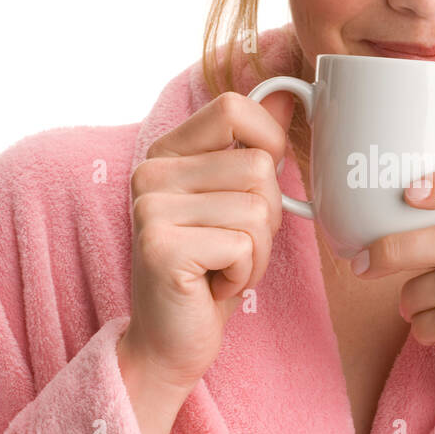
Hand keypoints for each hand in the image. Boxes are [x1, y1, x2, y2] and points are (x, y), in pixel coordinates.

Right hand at [121, 89, 293, 392]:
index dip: (268, 142)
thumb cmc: (210, 272)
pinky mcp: (161, 246)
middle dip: (268, 218)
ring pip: (258, 209)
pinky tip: (215, 286)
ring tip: (224, 268)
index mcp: (166, 153)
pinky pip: (244, 245)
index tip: (261, 185)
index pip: (232, 107)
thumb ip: (254, 147)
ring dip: (259, 252)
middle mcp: (150, 173)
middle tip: (234, 248)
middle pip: (258, 167)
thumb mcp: (236, 202)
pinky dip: (246, 273)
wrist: (171, 342)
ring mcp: (150, 208)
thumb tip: (285, 91)